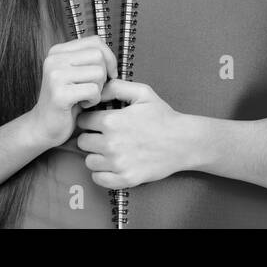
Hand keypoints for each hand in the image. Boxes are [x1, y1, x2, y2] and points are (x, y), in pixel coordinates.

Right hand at [28, 36, 117, 147]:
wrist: (44, 126)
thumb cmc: (67, 100)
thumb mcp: (77, 74)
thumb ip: (89, 59)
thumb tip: (112, 57)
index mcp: (57, 51)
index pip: (95, 41)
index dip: (109, 57)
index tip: (109, 73)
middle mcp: (54, 59)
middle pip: (98, 56)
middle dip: (103, 75)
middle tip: (92, 88)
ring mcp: (55, 76)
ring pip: (98, 72)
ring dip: (98, 89)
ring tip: (85, 96)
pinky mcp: (60, 94)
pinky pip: (93, 90)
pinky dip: (94, 100)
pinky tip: (82, 105)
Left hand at [75, 80, 202, 189]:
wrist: (184, 141)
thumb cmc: (163, 116)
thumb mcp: (143, 93)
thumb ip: (116, 87)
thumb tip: (96, 90)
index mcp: (111, 121)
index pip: (83, 121)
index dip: (90, 119)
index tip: (100, 121)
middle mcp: (111, 143)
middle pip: (82, 142)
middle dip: (92, 137)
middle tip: (107, 136)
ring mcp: (117, 163)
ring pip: (89, 161)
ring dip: (97, 156)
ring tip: (112, 150)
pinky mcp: (125, 179)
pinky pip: (98, 178)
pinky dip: (102, 173)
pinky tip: (113, 165)